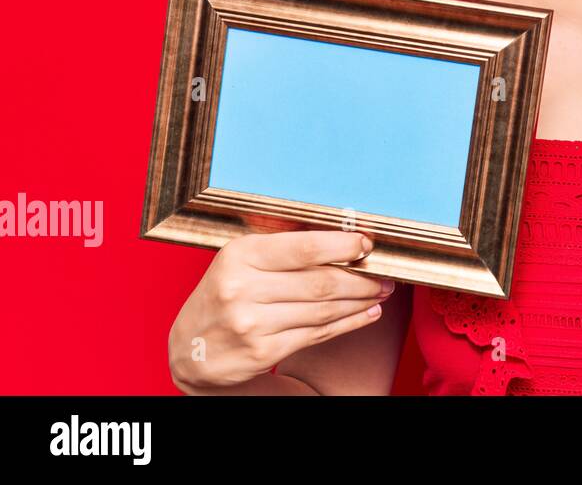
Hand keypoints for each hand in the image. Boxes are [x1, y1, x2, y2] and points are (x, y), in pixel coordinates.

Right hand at [167, 231, 394, 391]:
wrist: (191, 348)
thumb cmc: (226, 292)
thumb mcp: (243, 260)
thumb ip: (287, 247)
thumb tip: (348, 236)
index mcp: (240, 256)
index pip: (304, 248)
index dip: (343, 246)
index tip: (367, 245)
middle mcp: (242, 289)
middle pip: (320, 282)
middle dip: (361, 279)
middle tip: (384, 276)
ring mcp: (251, 323)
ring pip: (323, 310)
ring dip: (360, 301)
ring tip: (380, 293)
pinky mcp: (261, 352)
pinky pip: (317, 334)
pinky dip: (347, 324)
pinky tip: (365, 315)